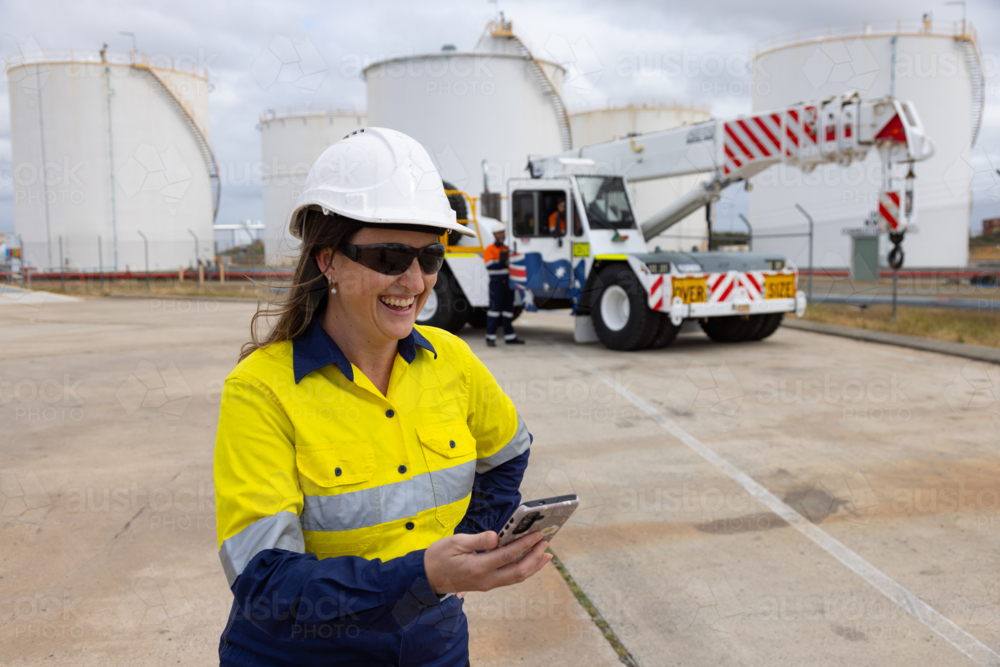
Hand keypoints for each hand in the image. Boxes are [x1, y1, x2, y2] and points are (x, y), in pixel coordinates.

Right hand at [424, 531, 550, 594]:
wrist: (427, 577)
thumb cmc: (439, 556)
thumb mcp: (455, 542)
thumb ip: (478, 540)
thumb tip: (497, 537)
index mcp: (479, 567)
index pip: (509, 555)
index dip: (525, 544)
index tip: (537, 534)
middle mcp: (486, 579)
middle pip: (518, 571)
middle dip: (535, 557)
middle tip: (545, 542)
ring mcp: (487, 584)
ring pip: (516, 578)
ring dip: (533, 566)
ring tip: (545, 554)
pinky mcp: (486, 584)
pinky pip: (510, 578)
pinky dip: (523, 570)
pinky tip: (529, 562)